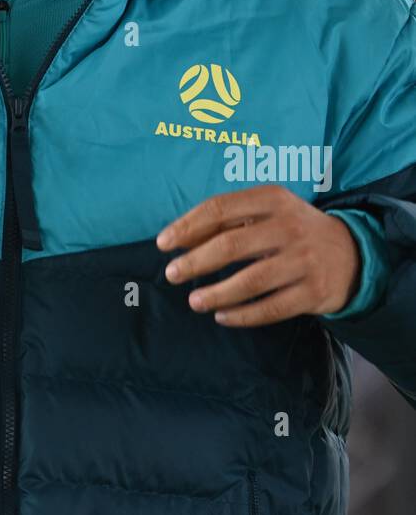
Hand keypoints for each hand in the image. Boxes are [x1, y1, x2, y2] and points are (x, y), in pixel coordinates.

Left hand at [155, 185, 360, 325]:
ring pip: (251, 281)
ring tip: (194, 301)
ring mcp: (304, 260)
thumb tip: (178, 238)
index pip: (220, 208)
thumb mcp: (267, 211)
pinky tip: (222, 316)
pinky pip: (272, 308)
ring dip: (217, 292)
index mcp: (272, 198)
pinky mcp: (314, 292)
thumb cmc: (293, 229)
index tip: (163, 243)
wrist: (352, 253)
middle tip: (172, 274)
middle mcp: (289, 226)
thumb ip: (227, 220)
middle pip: (232, 245)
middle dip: (196, 261)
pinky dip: (243, 315)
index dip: (187, 226)